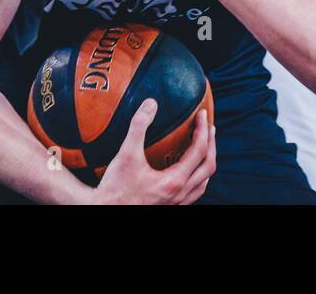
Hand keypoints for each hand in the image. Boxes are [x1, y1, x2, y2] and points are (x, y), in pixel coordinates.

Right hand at [91, 100, 214, 204]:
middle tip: (208, 127)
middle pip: (208, 166)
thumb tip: (151, 104)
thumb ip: (139, 126)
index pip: (199, 150)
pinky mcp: (170, 207)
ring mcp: (176, 203)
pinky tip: (189, 171)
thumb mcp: (126, 154)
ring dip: (207, 162)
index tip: (202, 114)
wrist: (104, 210)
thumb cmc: (115, 188)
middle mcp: (180, 194)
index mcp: (174, 180)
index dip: (202, 129)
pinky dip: (198, 177)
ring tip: (204, 146)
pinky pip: (194, 192)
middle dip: (211, 144)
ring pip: (204, 182)